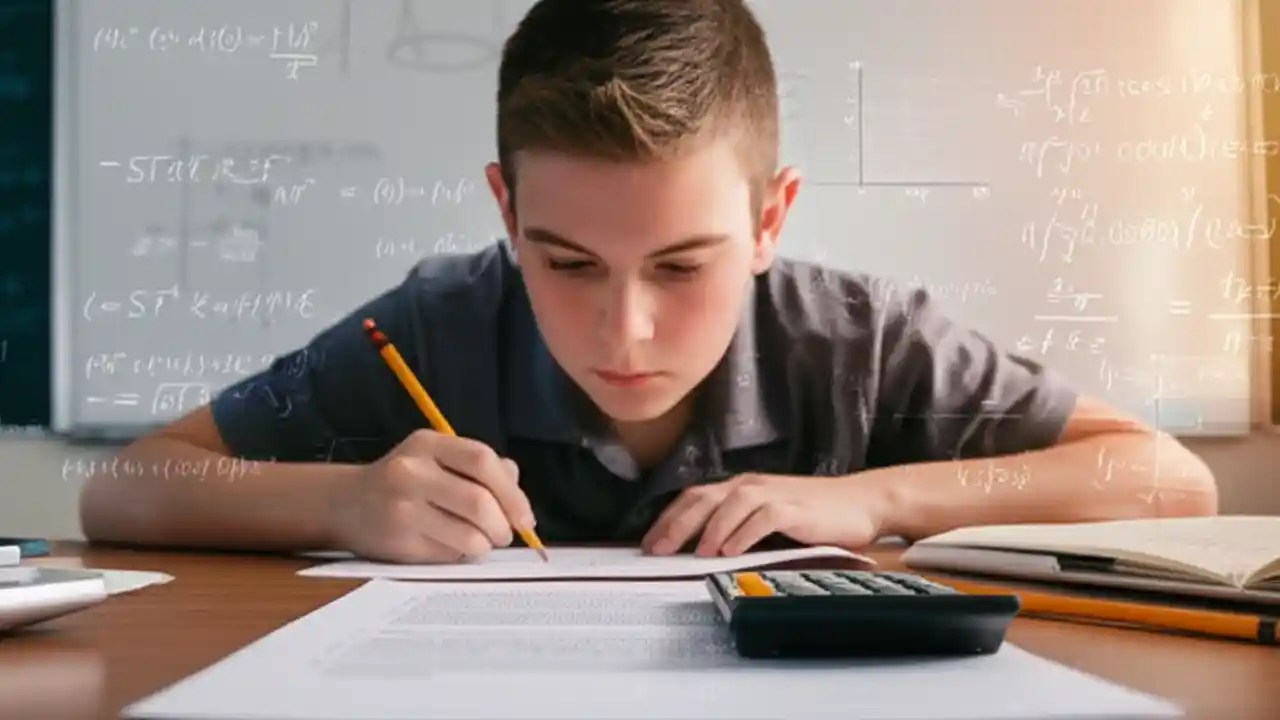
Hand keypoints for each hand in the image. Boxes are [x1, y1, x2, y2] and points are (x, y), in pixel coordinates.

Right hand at [328, 429, 534, 562]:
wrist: (346, 504)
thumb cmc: (405, 481)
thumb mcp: (438, 459)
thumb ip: (480, 467)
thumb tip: (516, 491)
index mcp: (428, 444)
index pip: (482, 460)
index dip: (512, 492)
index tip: (525, 517)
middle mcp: (411, 472)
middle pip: (479, 502)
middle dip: (503, 526)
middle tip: (505, 535)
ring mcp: (402, 509)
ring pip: (468, 536)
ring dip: (485, 545)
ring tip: (480, 542)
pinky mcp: (398, 542)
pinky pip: (448, 555)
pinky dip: (461, 555)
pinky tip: (450, 546)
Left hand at [640, 473, 888, 556]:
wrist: (862, 501)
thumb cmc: (814, 514)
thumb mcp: (769, 517)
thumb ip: (739, 526)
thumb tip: (700, 550)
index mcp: (742, 486)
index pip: (695, 497)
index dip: (669, 518)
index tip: (648, 542)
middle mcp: (752, 485)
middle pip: (704, 498)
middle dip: (677, 524)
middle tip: (656, 550)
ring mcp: (774, 494)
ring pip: (731, 504)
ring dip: (709, 529)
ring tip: (694, 553)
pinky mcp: (795, 508)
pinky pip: (763, 517)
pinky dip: (744, 533)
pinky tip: (730, 550)